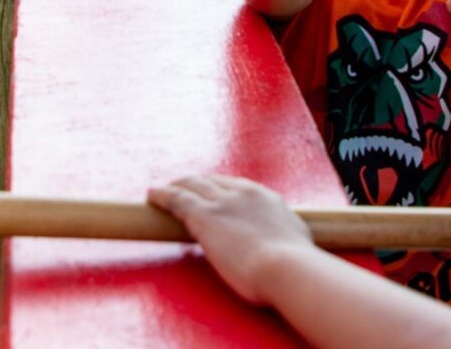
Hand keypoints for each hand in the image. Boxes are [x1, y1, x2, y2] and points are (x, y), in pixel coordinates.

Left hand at [147, 175, 310, 306]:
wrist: (288, 270)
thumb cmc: (297, 265)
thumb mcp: (296, 239)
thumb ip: (286, 232)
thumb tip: (288, 239)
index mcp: (264, 197)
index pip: (235, 186)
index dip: (219, 189)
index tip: (212, 194)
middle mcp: (241, 193)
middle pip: (210, 180)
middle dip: (196, 183)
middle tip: (184, 187)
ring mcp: (221, 203)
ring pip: (191, 185)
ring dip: (176, 185)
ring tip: (163, 189)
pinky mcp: (204, 216)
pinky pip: (177, 199)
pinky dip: (163, 195)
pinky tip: (152, 196)